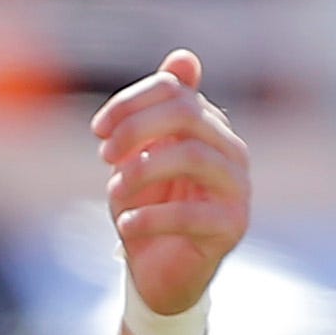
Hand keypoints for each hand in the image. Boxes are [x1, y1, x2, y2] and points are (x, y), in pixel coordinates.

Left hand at [94, 50, 251, 322]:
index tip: (98, 130)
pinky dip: (150, 217)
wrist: (158, 277)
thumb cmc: (147, 212)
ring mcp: (237, 189)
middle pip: (187, 114)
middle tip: (104, 156)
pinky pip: (192, 214)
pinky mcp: (233, 227)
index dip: (131, 102)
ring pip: (193, 156)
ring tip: (113, 191)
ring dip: (142, 171)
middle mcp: (230, 151)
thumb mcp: (139, 159)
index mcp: (208, 128)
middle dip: (136, 129)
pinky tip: (125, 226)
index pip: (175, 90)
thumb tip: (184, 57)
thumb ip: (153, 114)